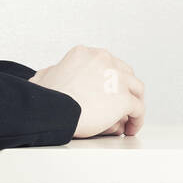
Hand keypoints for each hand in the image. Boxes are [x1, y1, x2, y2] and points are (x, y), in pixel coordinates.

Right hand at [28, 45, 143, 137]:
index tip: (107, 90)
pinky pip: (138, 109)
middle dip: (125, 88)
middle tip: (122, 103)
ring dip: (135, 102)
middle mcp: (104, 60)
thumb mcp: (43, 76)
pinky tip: (131, 128)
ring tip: (130, 117)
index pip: (106, 62)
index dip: (109, 78)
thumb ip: (52, 72)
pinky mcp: (123, 98)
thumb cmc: (44, 98)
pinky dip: (137, 120)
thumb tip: (51, 74)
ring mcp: (117, 78)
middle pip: (125, 72)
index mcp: (85, 54)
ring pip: (136, 88)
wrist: (51, 110)